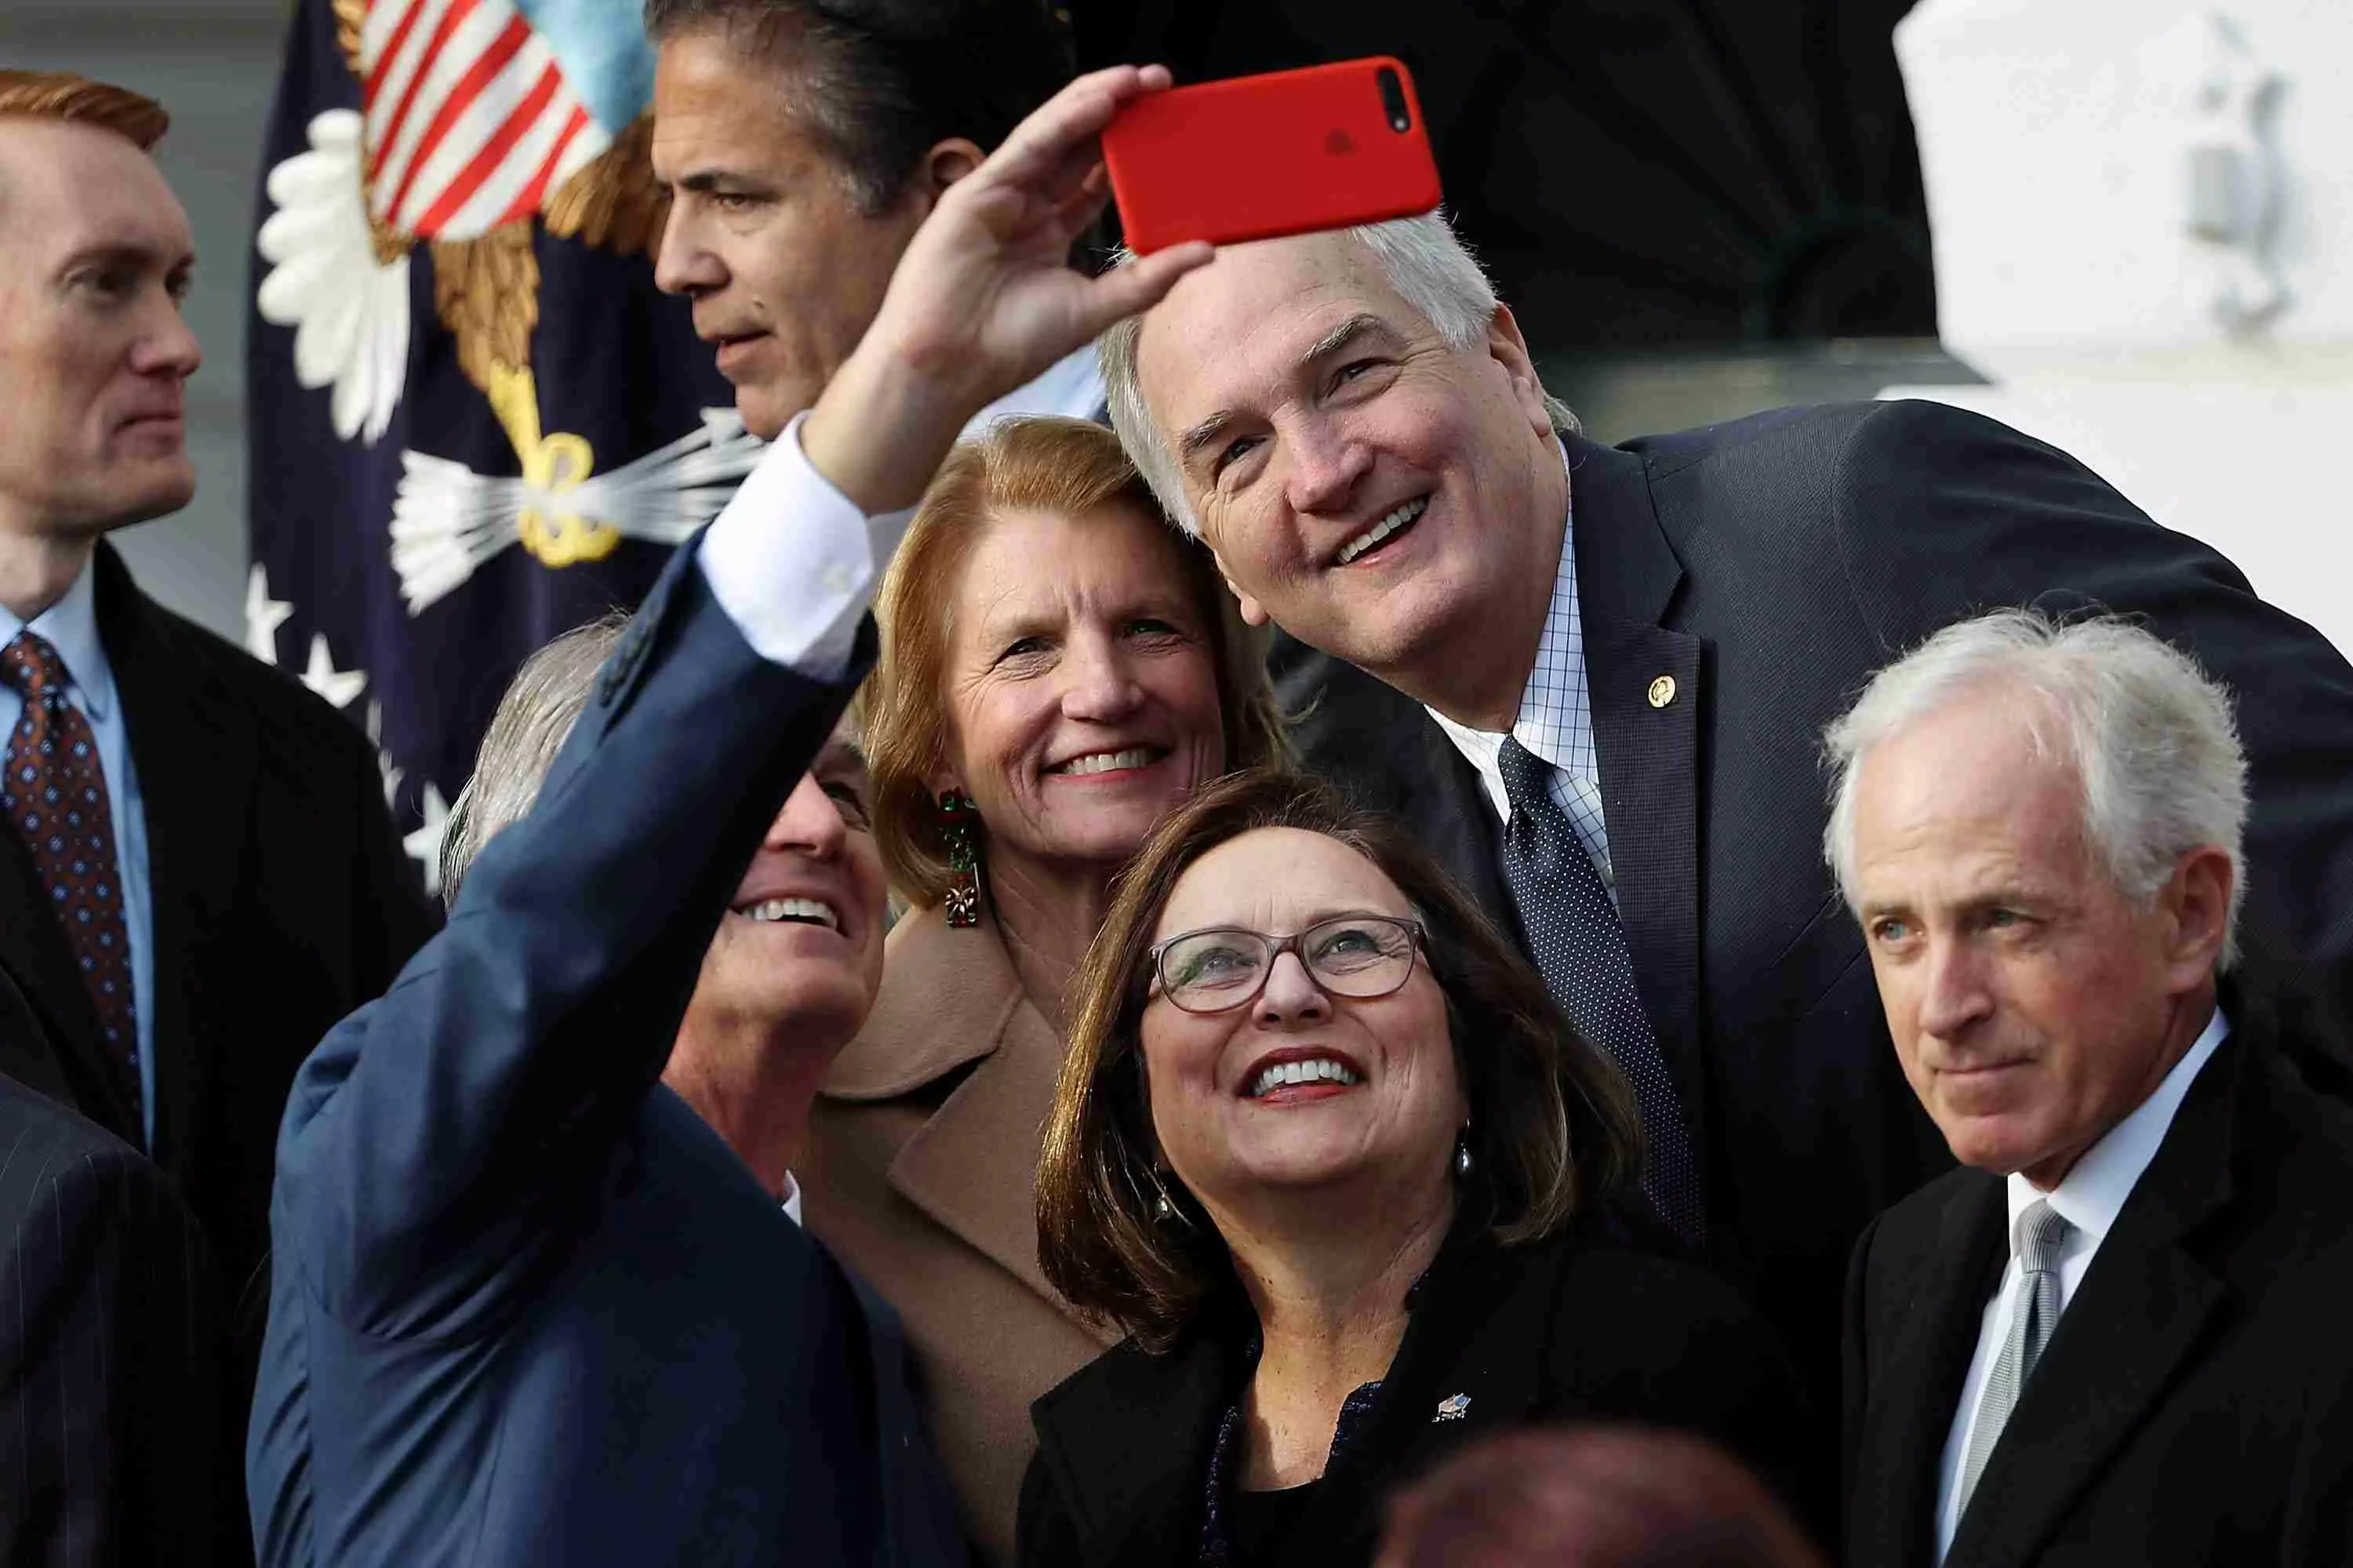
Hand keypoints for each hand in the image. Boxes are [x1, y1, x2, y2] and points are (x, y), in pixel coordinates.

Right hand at [805, 64, 1212, 512]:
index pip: (1097, 177)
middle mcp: (1027, 206)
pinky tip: (1097, 102)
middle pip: (1079, 146)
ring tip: (1138, 79)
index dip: (1133, 149)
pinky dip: (1063, 121)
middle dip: (1120, 111)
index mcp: (1051, 230)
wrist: (951, 368)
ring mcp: (1000, 195)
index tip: (1173, 126)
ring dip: (1095, 100)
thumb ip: (1148, 279)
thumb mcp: (1095, 307)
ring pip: (1054, 135)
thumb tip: (1206, 251)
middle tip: (1164, 83)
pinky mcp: (977, 192)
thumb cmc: (1010, 345)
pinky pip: (1027, 147)